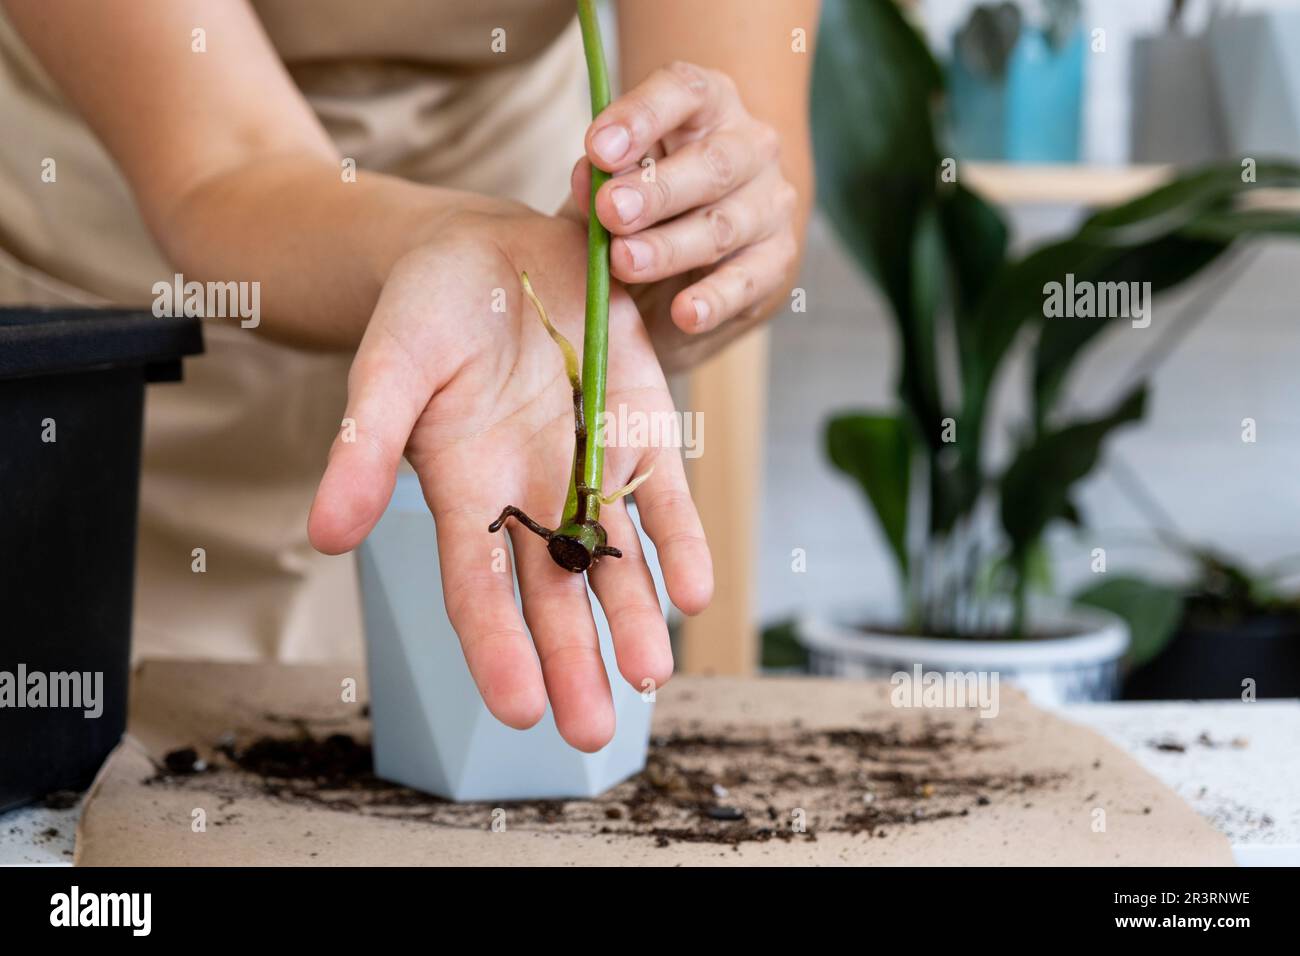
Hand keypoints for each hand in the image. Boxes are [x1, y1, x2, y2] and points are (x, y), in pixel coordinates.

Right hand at [308, 206, 711, 751]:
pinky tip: (694, 591)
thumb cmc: (426, 311)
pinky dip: (680, 542)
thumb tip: (323, 536)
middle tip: (588, 735)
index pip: (478, 589)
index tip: (520, 709)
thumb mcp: (387, 369)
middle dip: (570, 663)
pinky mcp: (637, 430)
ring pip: (613, 561)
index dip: (497, 649)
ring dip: (632, 618)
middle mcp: (527, 497)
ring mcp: (586, 467)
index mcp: (461, 493)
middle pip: (551, 597)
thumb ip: (362, 447)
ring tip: (649, 675)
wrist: (492, 249)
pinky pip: (662, 497)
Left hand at [570, 60, 800, 370]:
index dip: (641, 116)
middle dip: (657, 190)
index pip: (683, 92)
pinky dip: (714, 299)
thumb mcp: (611, 185)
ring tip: (626, 262)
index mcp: (707, 106)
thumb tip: (587, 177)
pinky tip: (685, 313)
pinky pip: (747, 281)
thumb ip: (597, 181)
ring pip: (723, 224)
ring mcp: (769, 204)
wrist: (697, 254)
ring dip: (671, 246)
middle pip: (712, 163)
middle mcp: (750, 146)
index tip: (597, 148)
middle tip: (611, 211)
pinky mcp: (775, 260)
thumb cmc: (644, 204)